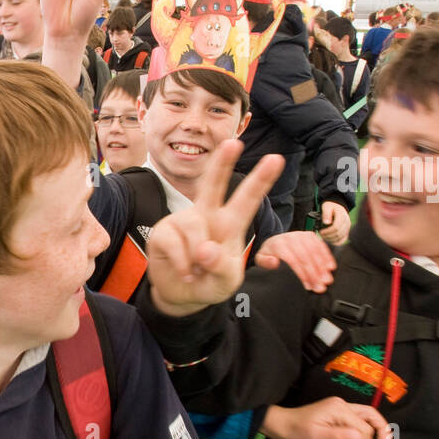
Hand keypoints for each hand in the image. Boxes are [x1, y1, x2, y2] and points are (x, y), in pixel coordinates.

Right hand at [146, 141, 284, 316]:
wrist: (183, 295)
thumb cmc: (211, 281)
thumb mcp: (227, 281)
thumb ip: (222, 267)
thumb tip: (204, 250)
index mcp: (231, 223)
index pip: (248, 199)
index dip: (261, 179)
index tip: (275, 159)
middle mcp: (207, 215)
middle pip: (213, 184)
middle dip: (222, 163)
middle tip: (232, 143)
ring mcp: (183, 221)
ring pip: (193, 226)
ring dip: (197, 254)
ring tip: (197, 271)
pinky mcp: (163, 233)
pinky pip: (174, 244)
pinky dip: (182, 264)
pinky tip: (186, 273)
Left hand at [256, 231, 335, 291]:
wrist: (274, 241)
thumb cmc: (269, 254)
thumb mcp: (260, 258)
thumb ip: (264, 262)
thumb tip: (274, 263)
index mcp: (278, 245)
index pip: (293, 260)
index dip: (302, 274)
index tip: (308, 286)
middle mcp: (291, 238)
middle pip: (305, 257)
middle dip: (315, 273)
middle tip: (321, 286)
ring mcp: (301, 235)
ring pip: (315, 251)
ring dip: (322, 266)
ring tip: (327, 280)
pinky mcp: (310, 235)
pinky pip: (320, 245)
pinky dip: (326, 256)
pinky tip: (330, 267)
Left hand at [262, 398, 391, 438]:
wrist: (283, 426)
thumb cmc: (297, 433)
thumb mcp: (316, 437)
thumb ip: (339, 437)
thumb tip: (360, 438)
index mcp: (339, 409)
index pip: (363, 429)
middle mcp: (344, 405)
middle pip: (371, 421)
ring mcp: (342, 408)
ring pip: (368, 420)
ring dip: (373, 437)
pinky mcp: (340, 414)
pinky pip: (360, 422)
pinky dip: (366, 434)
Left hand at [318, 201, 350, 244]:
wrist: (337, 205)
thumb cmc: (330, 206)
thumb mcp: (326, 207)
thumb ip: (326, 214)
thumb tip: (326, 223)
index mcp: (342, 216)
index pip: (336, 227)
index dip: (327, 231)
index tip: (320, 231)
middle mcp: (346, 222)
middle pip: (338, 234)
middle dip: (327, 236)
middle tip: (320, 234)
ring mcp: (347, 227)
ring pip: (340, 238)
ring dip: (330, 239)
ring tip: (323, 237)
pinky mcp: (346, 231)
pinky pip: (342, 240)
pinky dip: (336, 242)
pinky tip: (329, 240)